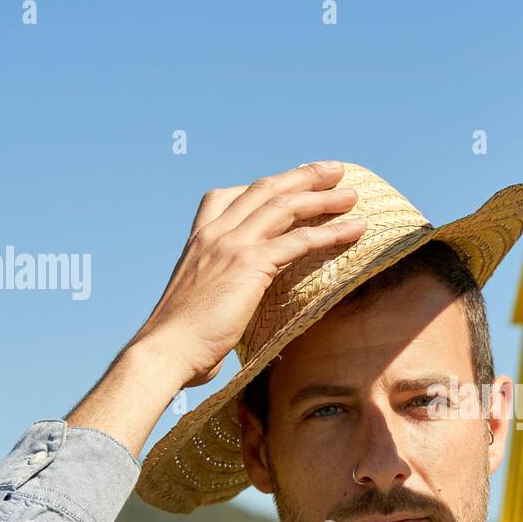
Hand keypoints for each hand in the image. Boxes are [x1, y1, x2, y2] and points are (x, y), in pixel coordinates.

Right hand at [130, 161, 365, 389]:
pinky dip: (332, 232)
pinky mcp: (250, 264)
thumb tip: (237, 309)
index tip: (291, 181)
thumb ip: (221, 293)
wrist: (165, 351)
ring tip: (352, 193)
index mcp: (199, 240)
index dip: (264, 186)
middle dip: (302, 176)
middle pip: (264, 190)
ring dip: (323, 197)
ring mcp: (231, 245)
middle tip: (333, 170)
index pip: (230, 196)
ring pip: (285, 206)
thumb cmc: (181, 342)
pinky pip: (299, 241)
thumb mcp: (200, 303)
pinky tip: (356, 228)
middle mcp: (214, 234)